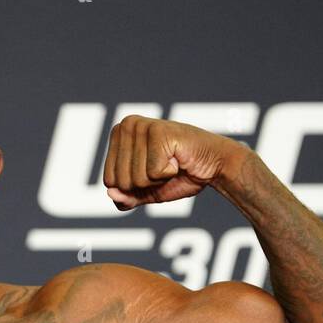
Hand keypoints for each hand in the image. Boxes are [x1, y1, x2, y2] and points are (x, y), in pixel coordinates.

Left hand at [102, 116, 243, 208]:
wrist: (213, 165)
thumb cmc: (179, 175)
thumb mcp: (146, 191)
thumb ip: (126, 197)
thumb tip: (111, 193)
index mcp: (117, 136)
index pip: (109, 181)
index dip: (133, 187)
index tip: (152, 172)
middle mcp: (126, 125)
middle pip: (121, 180)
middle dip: (145, 184)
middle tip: (164, 167)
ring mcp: (141, 126)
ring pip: (136, 177)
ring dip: (158, 178)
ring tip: (171, 161)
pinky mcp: (158, 131)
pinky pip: (153, 172)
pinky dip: (169, 172)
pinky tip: (178, 158)